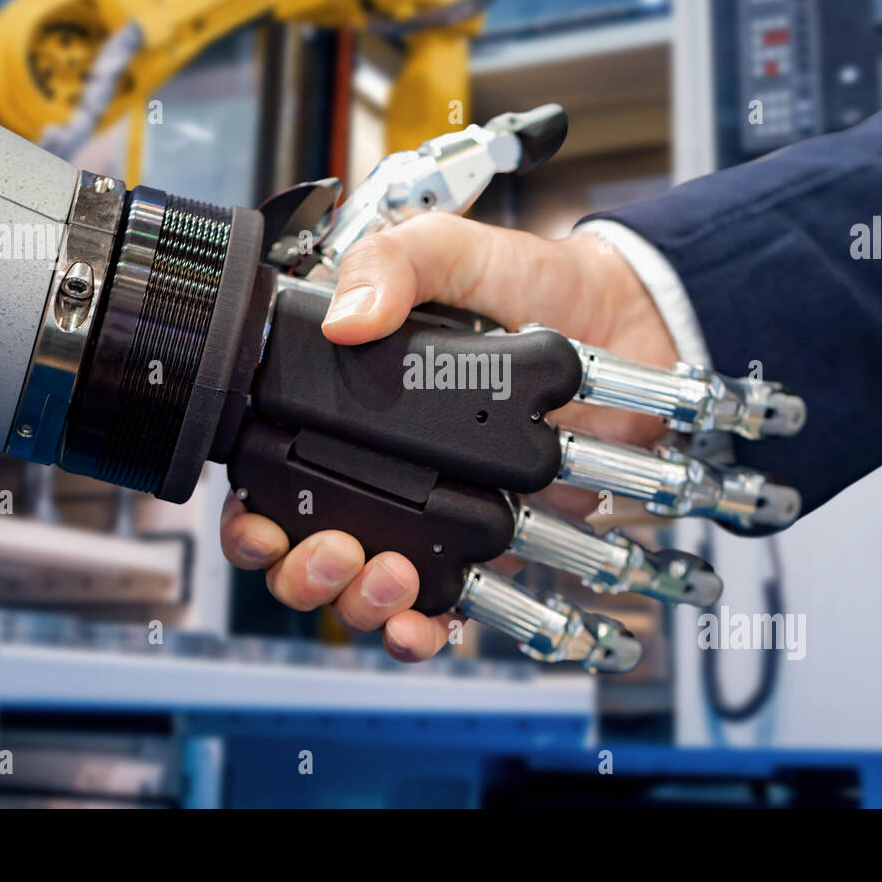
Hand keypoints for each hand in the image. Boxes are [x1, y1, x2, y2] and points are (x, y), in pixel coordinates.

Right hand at [219, 213, 677, 660]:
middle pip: (301, 546)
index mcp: (347, 402)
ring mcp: (429, 510)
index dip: (250, 511)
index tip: (261, 524)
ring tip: (389, 580)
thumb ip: (396, 264)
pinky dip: (420, 630)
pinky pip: (439, 605)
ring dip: (359, 602)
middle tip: (335, 553)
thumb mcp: (455, 250)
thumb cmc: (536, 283)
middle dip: (300, 570)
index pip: (270, 471)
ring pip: (361, 586)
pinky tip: (421, 625)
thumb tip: (344, 321)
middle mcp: (378, 465)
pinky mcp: (482, 542)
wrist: (630, 322)